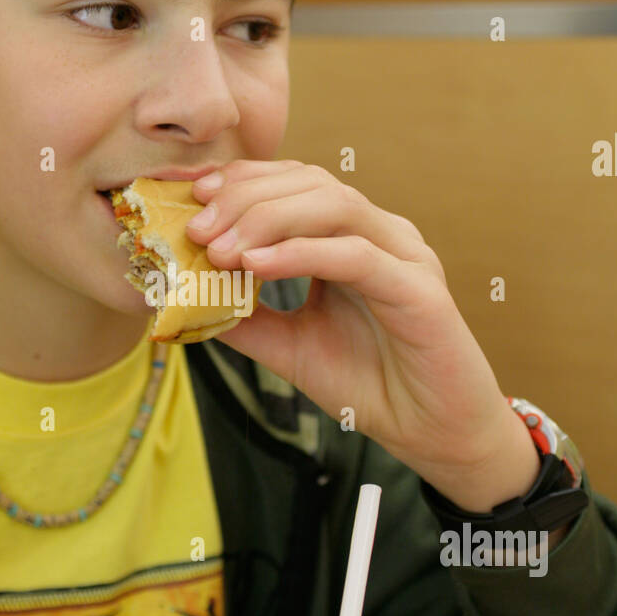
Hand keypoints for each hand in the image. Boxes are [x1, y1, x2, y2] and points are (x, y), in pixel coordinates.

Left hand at [187, 159, 532, 505]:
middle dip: (245, 197)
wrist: (432, 435)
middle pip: (309, 182)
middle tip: (196, 227)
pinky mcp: (420, 291)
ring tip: (220, 247)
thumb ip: (244, 317)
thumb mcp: (290, 347)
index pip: (294, 183)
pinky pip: (356, 256)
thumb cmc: (371, 384)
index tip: (190, 195)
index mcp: (352, 237)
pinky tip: (257, 265)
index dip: (241, 180)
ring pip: (334, 206)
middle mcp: (381, 234)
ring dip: (268, 219)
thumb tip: (183, 297)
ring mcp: (404, 256)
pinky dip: (301, 253)